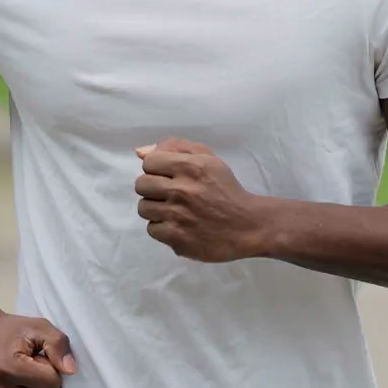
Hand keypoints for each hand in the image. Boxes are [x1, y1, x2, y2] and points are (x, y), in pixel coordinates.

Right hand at [0, 311, 76, 387]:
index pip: (53, 384)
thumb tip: (71, 371)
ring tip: (28, 381)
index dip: (53, 371)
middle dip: (50, 387)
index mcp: (10, 368)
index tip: (41, 359)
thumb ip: (58, 344)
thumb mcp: (38, 327)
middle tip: (36, 370)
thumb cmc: (9, 331)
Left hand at [134, 138, 268, 262]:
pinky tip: (178, 225)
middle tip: (171, 194)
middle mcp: (181, 190)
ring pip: (143, 208)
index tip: (169, 176)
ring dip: (156, 208)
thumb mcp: (208, 159)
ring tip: (174, 210)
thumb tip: (139, 152)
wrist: (248, 226)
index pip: (149, 162)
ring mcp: (178, 216)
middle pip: (141, 185)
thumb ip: (175, 148)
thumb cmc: (226, 189)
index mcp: (190, 166)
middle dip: (153, 188)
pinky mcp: (177, 238)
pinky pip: (152, 229)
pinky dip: (163, 228)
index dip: (157, 168)